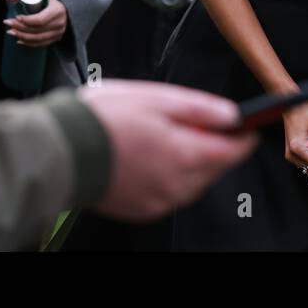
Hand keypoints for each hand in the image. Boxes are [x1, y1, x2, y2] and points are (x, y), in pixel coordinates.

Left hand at [4, 0, 67, 46]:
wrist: (64, 3)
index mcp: (58, 10)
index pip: (40, 20)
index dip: (26, 21)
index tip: (16, 17)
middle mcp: (60, 23)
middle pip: (37, 30)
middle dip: (20, 28)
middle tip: (7, 23)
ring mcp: (59, 32)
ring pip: (37, 39)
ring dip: (22, 37)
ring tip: (10, 31)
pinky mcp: (57, 37)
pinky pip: (41, 43)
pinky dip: (29, 43)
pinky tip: (19, 40)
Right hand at [84, 80, 256, 220]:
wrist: (59, 149)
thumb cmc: (103, 119)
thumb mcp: (157, 99)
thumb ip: (200, 108)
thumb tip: (232, 115)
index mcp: (185, 155)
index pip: (232, 152)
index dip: (244, 138)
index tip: (248, 127)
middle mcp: (176, 185)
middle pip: (213, 168)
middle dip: (214, 146)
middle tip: (200, 123)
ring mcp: (158, 200)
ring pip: (192, 182)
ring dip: (192, 162)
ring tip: (168, 136)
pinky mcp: (141, 208)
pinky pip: (169, 193)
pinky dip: (169, 176)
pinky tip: (152, 157)